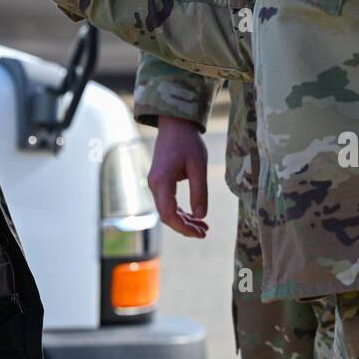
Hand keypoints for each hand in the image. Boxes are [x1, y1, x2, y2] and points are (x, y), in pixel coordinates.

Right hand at [147, 116, 208, 238]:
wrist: (175, 124)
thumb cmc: (188, 142)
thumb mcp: (198, 166)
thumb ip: (199, 191)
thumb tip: (200, 216)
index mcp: (162, 181)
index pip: (169, 214)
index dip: (184, 228)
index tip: (200, 233)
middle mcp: (154, 184)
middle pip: (166, 216)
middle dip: (185, 227)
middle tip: (204, 232)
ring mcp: (155, 183)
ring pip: (166, 211)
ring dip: (183, 221)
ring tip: (203, 226)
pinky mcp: (159, 181)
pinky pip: (167, 202)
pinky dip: (180, 212)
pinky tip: (194, 215)